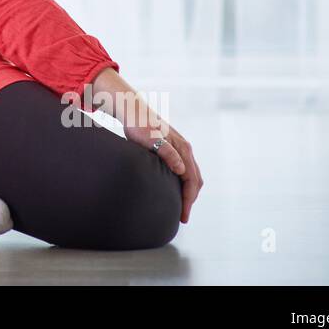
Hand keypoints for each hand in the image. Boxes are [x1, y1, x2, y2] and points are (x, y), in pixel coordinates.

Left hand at [121, 102, 202, 223]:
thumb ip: (167, 153)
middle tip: (183, 217)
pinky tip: (175, 190)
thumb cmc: (139, 126)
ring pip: (192, 175)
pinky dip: (185, 183)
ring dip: (189, 192)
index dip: (189, 199)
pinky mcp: (173, 149)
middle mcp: (185, 149)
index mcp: (183, 149)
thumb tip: (182, 171)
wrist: (133, 111)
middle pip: (195, 179)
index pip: (192, 180)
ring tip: (181, 207)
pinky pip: (185, 170)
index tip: (183, 215)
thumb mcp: (152, 140)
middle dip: (191, 199)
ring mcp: (180, 149)